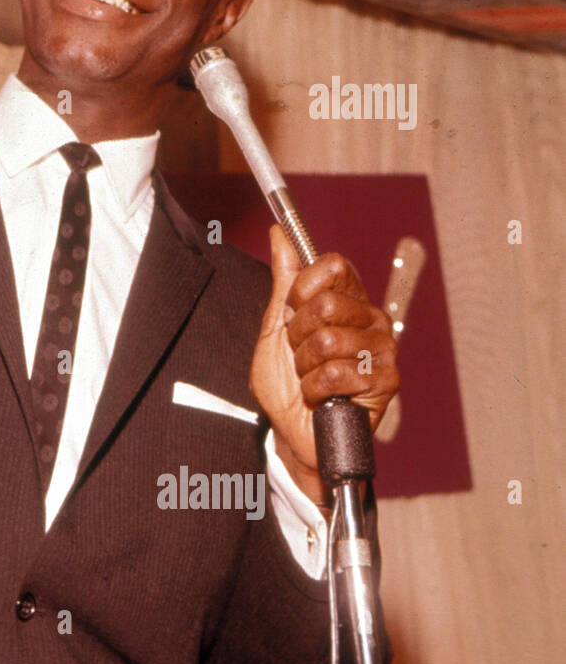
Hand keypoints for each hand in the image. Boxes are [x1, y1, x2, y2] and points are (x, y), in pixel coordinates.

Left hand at [250, 225, 398, 504]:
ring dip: (305, 366)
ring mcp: (383, 348)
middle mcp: (371, 318)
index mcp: (347, 299)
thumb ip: (283, 280)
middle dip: (297, 335)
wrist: (292, 430)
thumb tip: (280, 233)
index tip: (292, 311)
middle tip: (302, 354)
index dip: (301, 289)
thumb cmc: (286, 381)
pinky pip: (339, 372)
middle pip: (325, 303)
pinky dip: (317, 388)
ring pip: (328, 340)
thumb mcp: (275, 327)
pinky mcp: (388, 380)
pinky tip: (324, 395)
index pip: (331, 265)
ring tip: (311, 377)